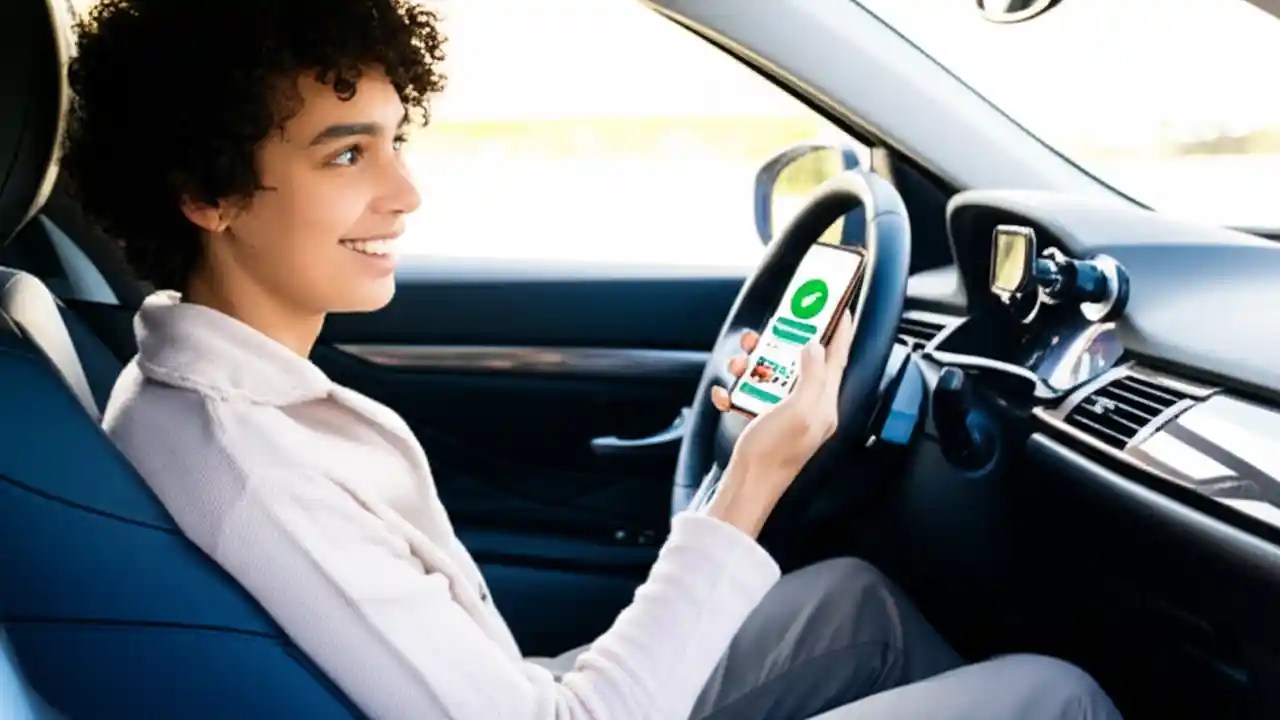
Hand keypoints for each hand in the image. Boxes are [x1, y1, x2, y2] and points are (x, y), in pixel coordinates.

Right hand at [705, 309, 854, 535]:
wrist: (746, 488)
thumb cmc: (773, 455)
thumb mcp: (800, 411)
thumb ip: (812, 376)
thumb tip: (815, 346)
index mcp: (824, 404)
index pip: (837, 359)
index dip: (840, 331)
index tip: (840, 307)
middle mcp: (807, 406)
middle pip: (799, 361)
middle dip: (782, 344)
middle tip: (770, 330)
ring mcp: (784, 414)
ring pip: (770, 374)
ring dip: (752, 366)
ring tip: (738, 366)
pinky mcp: (763, 421)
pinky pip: (749, 395)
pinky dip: (735, 391)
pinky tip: (726, 394)